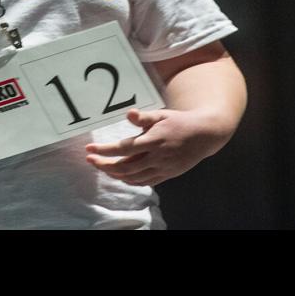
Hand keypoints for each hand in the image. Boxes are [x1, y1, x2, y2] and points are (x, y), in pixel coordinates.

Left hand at [85, 108, 228, 186]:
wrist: (204, 135)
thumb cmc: (179, 122)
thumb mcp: (162, 115)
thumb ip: (143, 117)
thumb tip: (128, 114)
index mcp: (155, 139)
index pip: (124, 148)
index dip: (104, 151)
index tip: (89, 149)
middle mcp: (158, 156)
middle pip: (125, 167)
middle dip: (104, 165)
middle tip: (90, 160)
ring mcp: (163, 168)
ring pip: (133, 177)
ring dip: (114, 174)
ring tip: (102, 167)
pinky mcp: (167, 174)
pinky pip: (144, 181)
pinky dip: (129, 180)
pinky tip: (120, 175)